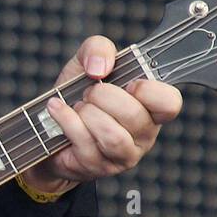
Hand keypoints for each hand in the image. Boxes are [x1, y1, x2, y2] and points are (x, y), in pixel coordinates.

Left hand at [19, 35, 182, 194]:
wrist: (47, 127)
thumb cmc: (76, 94)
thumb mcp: (86, 62)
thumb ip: (98, 48)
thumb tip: (100, 66)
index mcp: (150, 107)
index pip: (170, 102)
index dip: (149, 90)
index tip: (127, 83)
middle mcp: (143, 134)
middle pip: (134, 115)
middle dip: (103, 96)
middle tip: (90, 92)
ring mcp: (123, 154)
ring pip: (112, 135)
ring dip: (88, 113)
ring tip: (78, 105)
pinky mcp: (100, 167)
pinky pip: (86, 143)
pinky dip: (67, 121)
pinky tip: (58, 111)